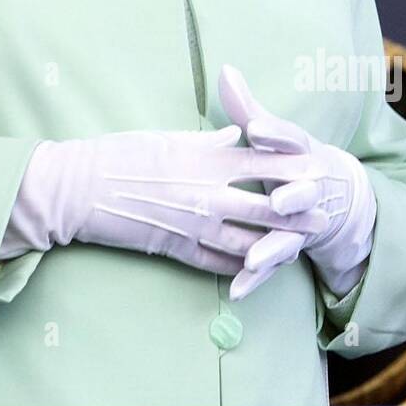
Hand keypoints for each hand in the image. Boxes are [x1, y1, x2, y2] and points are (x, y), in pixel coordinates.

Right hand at [2, 125, 329, 277]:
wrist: (82, 189)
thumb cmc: (119, 153)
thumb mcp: (166, 137)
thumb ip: (206, 141)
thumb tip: (236, 136)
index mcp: (204, 160)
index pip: (261, 164)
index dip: (292, 167)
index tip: (316, 166)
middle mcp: (207, 194)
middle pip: (266, 206)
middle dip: (297, 212)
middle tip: (324, 215)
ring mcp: (195, 227)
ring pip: (249, 242)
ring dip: (277, 245)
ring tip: (300, 247)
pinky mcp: (178, 250)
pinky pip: (219, 263)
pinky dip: (241, 267)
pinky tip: (255, 269)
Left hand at [218, 64, 376, 301]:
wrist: (335, 196)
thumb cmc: (287, 158)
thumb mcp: (272, 134)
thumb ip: (246, 107)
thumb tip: (225, 69)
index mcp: (300, 152)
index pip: (290, 139)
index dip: (273, 134)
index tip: (256, 130)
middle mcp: (307, 187)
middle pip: (300, 191)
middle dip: (289, 195)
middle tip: (275, 200)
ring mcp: (302, 221)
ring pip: (290, 234)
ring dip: (272, 247)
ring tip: (254, 258)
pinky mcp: (291, 247)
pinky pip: (273, 264)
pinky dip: (255, 278)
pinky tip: (237, 290)